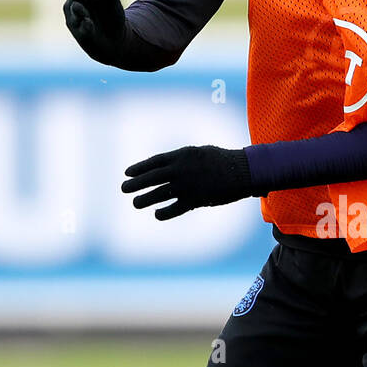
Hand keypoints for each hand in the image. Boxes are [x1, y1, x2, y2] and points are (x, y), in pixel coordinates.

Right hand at [63, 0, 126, 62]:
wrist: (115, 40)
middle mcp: (76, 2)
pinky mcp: (81, 35)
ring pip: (76, 12)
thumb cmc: (111, 16)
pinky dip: (85, 26)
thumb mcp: (111, 0)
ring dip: (78, 9)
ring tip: (79, 7)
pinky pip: (83, 30)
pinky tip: (88, 22)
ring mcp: (76, 18)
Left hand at [122, 145, 253, 218]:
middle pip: (152, 178)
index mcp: (181, 155)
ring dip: (144, 199)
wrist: (242, 171)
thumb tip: (167, 167)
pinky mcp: (195, 200)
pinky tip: (156, 214)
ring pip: (159, 194)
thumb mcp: (199, 152)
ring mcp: (187, 185)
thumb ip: (182, 159)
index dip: (139, 168)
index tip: (127, 173)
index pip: (154, 162)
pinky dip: (163, 213)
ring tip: (135, 203)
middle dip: (135, 184)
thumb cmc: (222, 160)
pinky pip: (174, 208)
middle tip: (123, 188)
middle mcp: (180, 170)